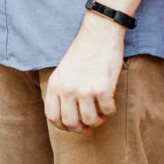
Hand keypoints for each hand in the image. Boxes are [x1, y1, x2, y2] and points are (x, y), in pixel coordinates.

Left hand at [44, 16, 124, 133]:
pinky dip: (110, 111)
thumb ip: (62, 92)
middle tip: (90, 124)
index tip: (74, 126)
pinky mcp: (102, 88)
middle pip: (70, 123)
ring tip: (101, 114)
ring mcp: (84, 89)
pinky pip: (107, 111)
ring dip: (97, 121)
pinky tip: (110, 103)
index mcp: (55, 85)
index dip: (64, 127)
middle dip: (81, 128)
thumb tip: (69, 119)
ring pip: (90, 120)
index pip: (52, 117)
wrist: (99, 35)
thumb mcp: (63, 72)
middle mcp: (67, 89)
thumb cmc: (83, 53)